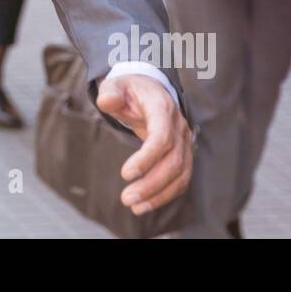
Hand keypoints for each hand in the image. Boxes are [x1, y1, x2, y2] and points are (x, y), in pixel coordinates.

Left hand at [96, 73, 192, 215]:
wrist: (150, 89)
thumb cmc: (130, 89)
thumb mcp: (116, 84)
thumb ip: (110, 92)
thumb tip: (105, 101)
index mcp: (162, 108)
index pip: (162, 137)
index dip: (147, 158)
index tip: (125, 174)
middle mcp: (178, 126)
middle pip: (173, 160)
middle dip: (151, 183)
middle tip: (127, 198)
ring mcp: (184, 141)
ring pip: (180, 173)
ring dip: (159, 194)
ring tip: (135, 207)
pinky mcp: (183, 154)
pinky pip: (181, 178)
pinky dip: (166, 194)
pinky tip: (146, 205)